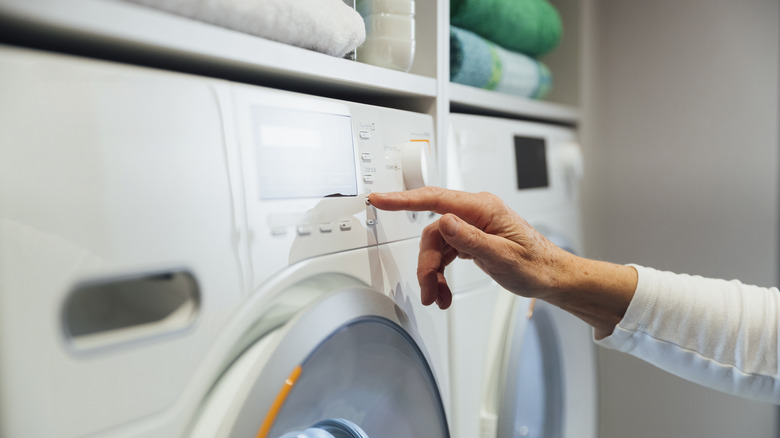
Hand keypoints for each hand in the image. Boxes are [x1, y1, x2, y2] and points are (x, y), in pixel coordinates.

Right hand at [369, 187, 573, 308]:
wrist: (551, 276)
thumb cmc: (535, 265)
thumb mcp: (502, 256)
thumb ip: (470, 240)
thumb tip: (444, 222)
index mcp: (483, 208)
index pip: (436, 200)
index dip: (404, 199)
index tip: (380, 199)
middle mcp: (476, 213)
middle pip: (433, 232)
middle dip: (427, 263)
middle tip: (428, 289)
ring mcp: (473, 225)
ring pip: (437, 245)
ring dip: (433, 272)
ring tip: (437, 296)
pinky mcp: (471, 238)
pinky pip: (446, 253)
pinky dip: (441, 273)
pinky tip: (443, 290)